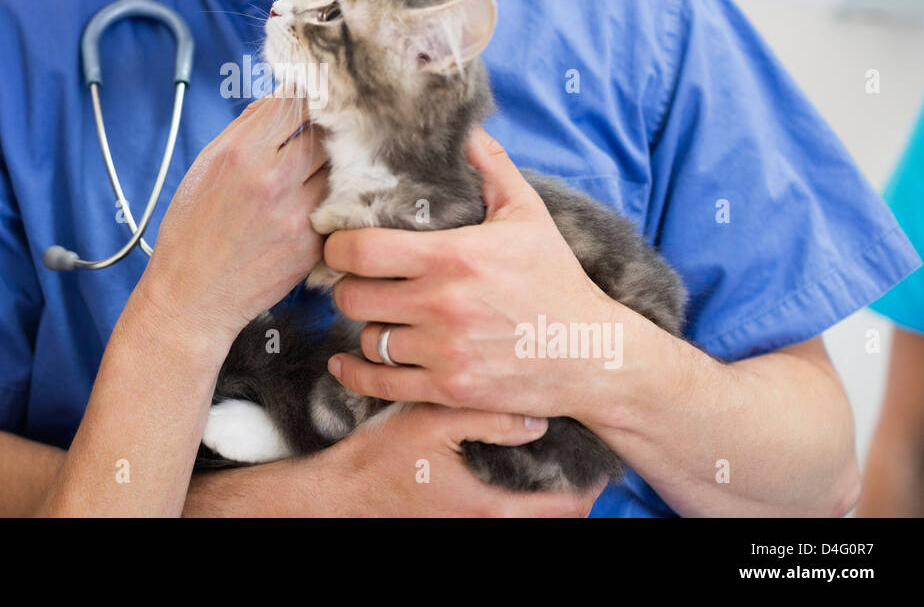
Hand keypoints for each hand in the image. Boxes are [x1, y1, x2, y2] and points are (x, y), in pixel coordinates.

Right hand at [140, 95, 327, 340]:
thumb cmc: (192, 229)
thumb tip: (281, 99)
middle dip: (320, 128)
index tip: (305, 98)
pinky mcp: (315, 243)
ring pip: (338, 165)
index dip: (302, 96)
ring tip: (311, 170)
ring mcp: (299, 213)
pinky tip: (313, 201)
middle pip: (324, 129)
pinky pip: (337, 202)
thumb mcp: (206, 165)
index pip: (294, 100)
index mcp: (241, 152)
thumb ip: (246, 128)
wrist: (194, 296)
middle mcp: (274, 179)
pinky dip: (331, 196)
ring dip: (331, 162)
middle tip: (312, 135)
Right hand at [315, 402, 600, 515]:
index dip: (591, 481)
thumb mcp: (430, 422)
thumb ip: (484, 416)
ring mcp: (475, 526)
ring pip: (533, 518)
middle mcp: (488, 525)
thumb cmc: (380, 459)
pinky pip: (509, 514)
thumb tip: (534, 416)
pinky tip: (520, 466)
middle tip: (592, 455)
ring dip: (552, 494)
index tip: (603, 455)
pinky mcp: (460, 520)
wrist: (340, 496)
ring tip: (564, 459)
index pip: (567, 506)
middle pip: (558, 516)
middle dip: (577, 488)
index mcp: (492, 507)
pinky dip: (525, 498)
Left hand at [323, 128, 620, 422]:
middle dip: (349, 286)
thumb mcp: (528, 215)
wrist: (593, 355)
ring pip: (366, 338)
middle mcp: (441, 304)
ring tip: (380, 316)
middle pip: (352, 296)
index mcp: (453, 255)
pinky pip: (379, 384)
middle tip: (359, 281)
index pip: (360, 250)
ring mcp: (443, 351)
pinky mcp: (449, 390)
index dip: (337, 246)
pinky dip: (357, 374)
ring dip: (367, 327)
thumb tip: (468, 127)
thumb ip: (492, 167)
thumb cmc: (556, 280)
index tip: (340, 245)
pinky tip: (349, 363)